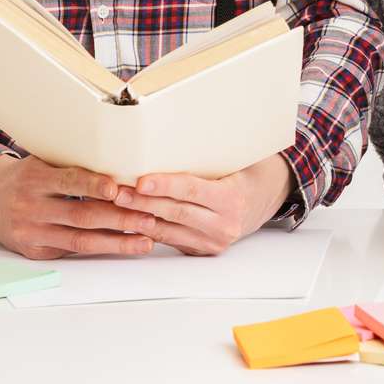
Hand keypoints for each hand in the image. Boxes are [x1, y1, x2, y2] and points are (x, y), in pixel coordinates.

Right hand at [0, 154, 159, 259]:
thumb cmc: (27, 176)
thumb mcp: (41, 161)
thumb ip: (71, 162)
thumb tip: (117, 156)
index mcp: (34, 179)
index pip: (68, 182)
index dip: (93, 185)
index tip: (118, 189)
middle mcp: (31, 207)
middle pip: (81, 216)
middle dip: (120, 219)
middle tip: (149, 218)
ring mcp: (32, 232)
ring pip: (80, 240)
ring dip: (117, 241)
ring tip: (145, 240)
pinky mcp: (36, 251)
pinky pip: (72, 251)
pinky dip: (100, 248)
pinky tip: (123, 245)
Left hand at [114, 153, 295, 255]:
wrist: (265, 198)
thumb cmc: (244, 172)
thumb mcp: (233, 160)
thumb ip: (206, 155)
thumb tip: (172, 133)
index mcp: (232, 198)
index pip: (192, 190)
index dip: (165, 185)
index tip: (141, 181)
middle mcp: (224, 224)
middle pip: (175, 212)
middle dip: (143, 202)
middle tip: (118, 191)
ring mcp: (214, 242)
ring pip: (169, 230)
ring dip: (140, 218)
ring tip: (118, 205)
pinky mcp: (203, 251)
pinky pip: (171, 241)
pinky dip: (149, 230)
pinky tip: (132, 220)